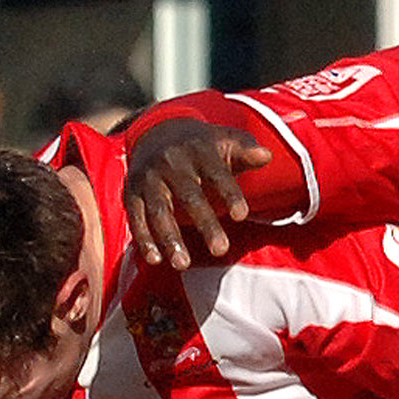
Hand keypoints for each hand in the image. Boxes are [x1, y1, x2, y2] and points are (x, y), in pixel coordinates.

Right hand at [127, 118, 271, 268]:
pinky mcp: (132, 192)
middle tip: (221, 251)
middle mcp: (171, 163)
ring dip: (170, 238)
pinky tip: (155, 260)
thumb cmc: (203, 146)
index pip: (217, 173)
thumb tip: (267, 155)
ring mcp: (149, 178)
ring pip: (159, 210)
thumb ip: (246, 150)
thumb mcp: (225, 141)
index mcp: (199, 149)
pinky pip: (136, 217)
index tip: (242, 216)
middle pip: (189, 195)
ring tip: (183, 265)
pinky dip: (143, 238)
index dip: (229, 194)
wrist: (158, 133)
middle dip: (205, 223)